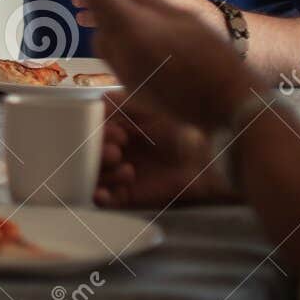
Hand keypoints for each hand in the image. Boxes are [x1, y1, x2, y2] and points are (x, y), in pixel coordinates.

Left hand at [88, 0, 256, 130]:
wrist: (224, 104)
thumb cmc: (212, 55)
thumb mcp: (183, 17)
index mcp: (134, 29)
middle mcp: (119, 52)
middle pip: (98, 20)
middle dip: (104, 2)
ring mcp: (120, 73)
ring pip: (102, 39)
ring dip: (110, 24)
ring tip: (131, 16)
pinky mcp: (126, 87)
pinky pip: (112, 58)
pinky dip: (118, 44)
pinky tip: (139, 41)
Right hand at [95, 96, 233, 207]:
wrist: (211, 156)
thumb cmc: (183, 126)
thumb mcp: (152, 110)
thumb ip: (125, 104)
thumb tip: (99, 100)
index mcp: (117, 128)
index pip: (91, 131)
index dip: (96, 133)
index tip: (116, 133)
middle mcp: (115, 150)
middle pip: (87, 154)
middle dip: (96, 154)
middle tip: (116, 152)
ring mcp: (119, 173)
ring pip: (93, 175)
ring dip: (101, 174)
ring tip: (126, 169)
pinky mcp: (129, 195)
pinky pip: (104, 199)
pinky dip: (98, 197)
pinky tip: (102, 193)